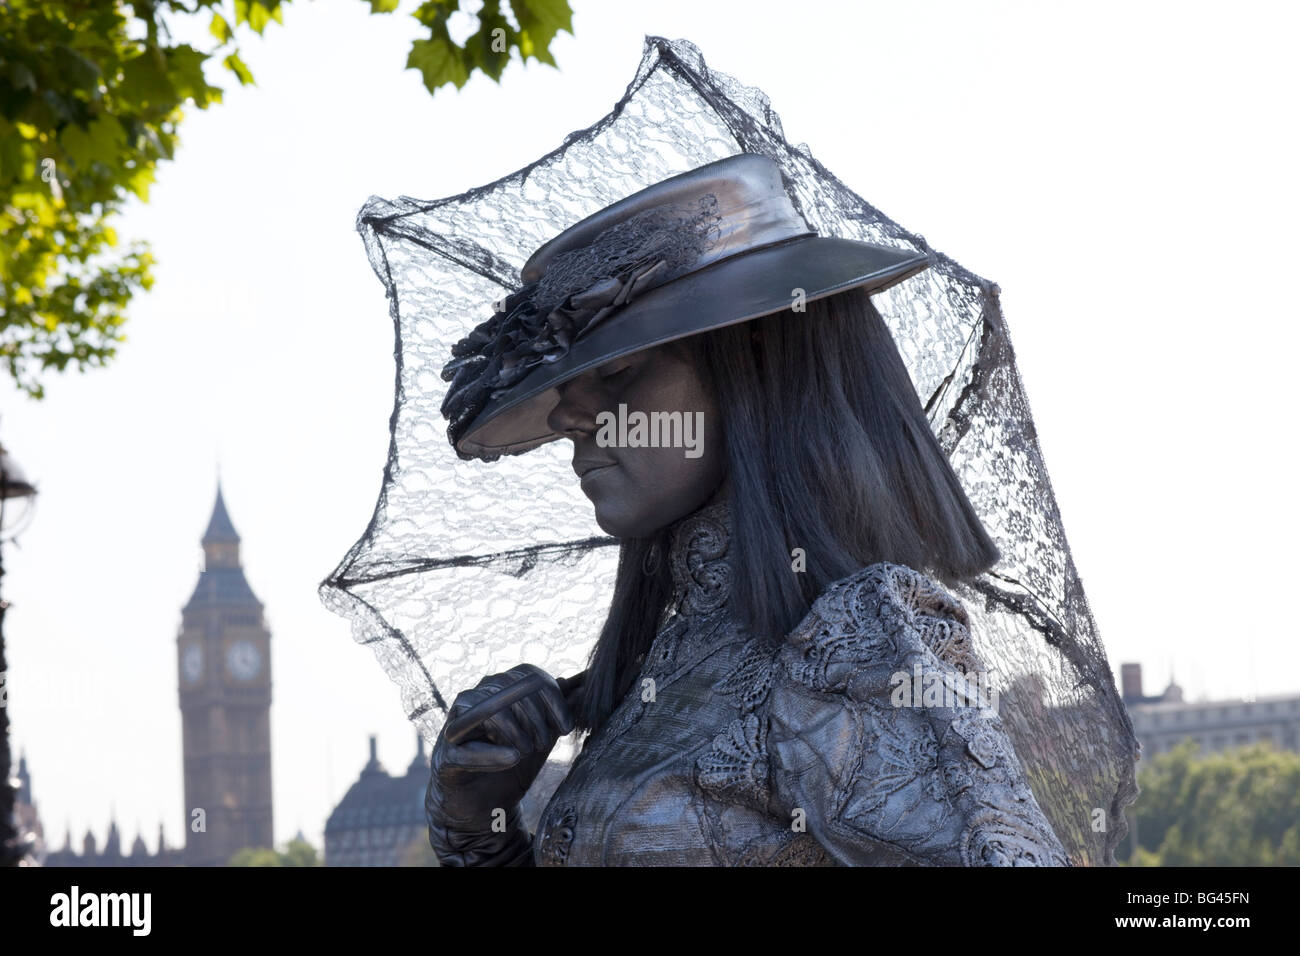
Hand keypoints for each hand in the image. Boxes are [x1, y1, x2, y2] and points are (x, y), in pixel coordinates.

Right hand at [425, 663, 573, 865]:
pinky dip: (492, 754)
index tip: (566, 728)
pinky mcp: (445, 758)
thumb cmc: (515, 760)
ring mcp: (456, 727)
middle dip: (536, 718)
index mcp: (499, 688)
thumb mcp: (546, 732)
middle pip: (510, 689)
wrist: (486, 804)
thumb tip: (590, 677)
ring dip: (516, 732)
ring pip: (487, 709)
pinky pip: (466, 750)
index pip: (529, 675)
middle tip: (543, 744)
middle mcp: (475, 698)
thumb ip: (564, 706)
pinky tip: (513, 759)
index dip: (553, 699)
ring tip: (526, 752)